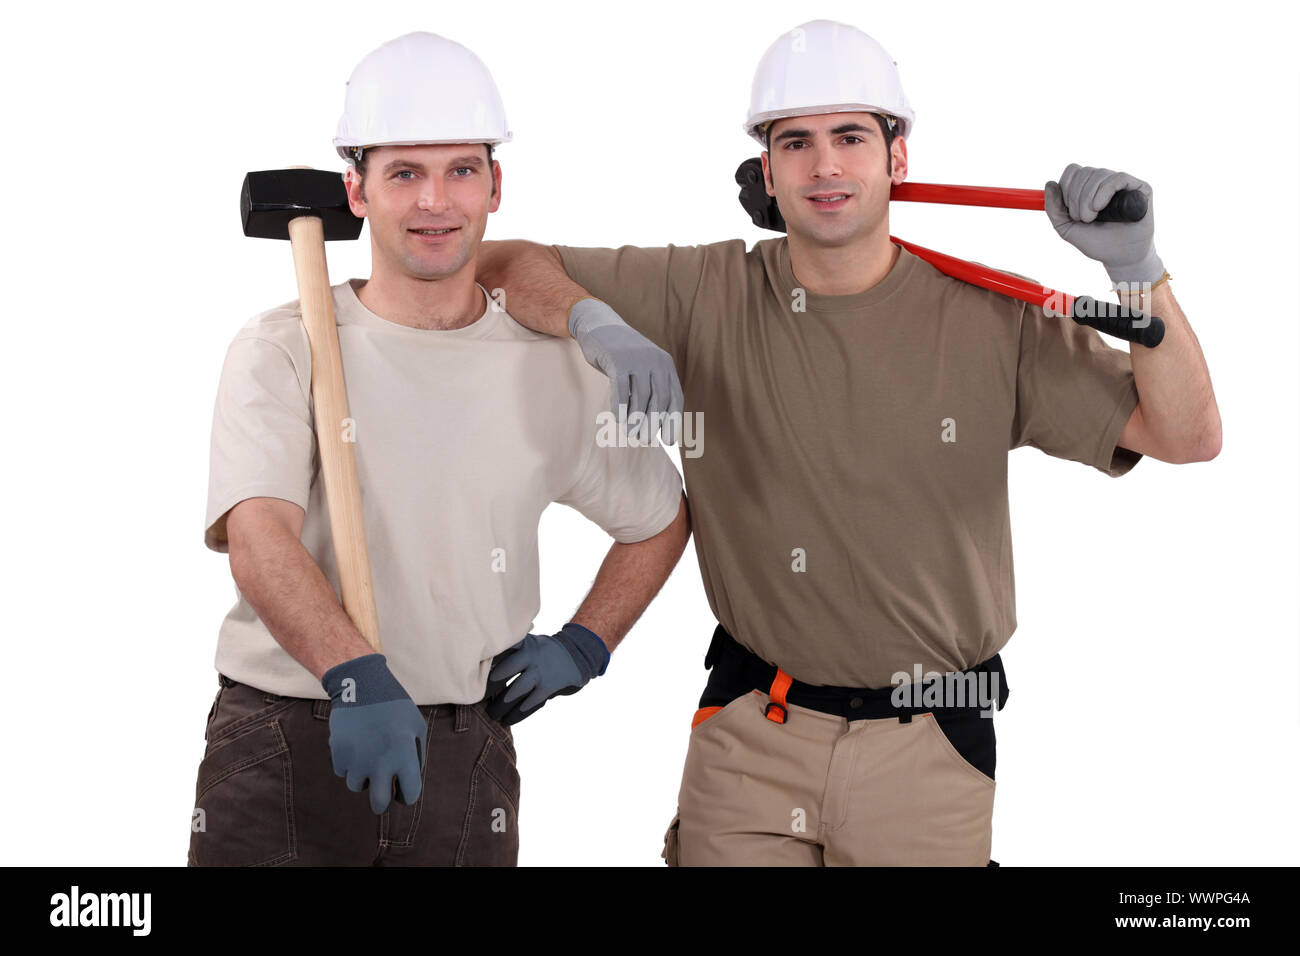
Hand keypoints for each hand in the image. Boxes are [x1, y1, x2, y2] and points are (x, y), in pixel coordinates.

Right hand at [321, 653, 426, 814]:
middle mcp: (381, 763)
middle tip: (381, 797)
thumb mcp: (416, 726)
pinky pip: (343, 771)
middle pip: (379, 804)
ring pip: (357, 786)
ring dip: (363, 777)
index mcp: (405, 756)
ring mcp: (357, 761)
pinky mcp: (338, 755)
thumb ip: (417, 755)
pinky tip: (354, 744)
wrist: (361, 686)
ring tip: (367, 754)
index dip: (407, 795)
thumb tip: (409, 780)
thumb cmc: (394, 707)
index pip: (410, 795)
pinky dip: (348, 764)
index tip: (403, 792)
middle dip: (381, 804)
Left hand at [484, 623, 610, 725]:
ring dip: (502, 704)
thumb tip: (485, 667)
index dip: (486, 662)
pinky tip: (509, 719)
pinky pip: (530, 702)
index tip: (473, 674)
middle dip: (490, 687)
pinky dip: (518, 713)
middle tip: (477, 698)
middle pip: (505, 671)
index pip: (501, 651)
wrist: (578, 653)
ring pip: (516, 690)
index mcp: (524, 643)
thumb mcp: (530, 642)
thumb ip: (512, 652)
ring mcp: (541, 671)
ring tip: (492, 714)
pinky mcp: (549, 686)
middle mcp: (531, 656)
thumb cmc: (545, 651)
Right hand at [568, 299, 684, 444]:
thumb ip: (650, 389)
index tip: (668, 440)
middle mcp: (655, 360)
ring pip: (640, 397)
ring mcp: (637, 359)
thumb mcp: (642, 368)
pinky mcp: (617, 359)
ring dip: (636, 419)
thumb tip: (654, 424)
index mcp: (665, 364)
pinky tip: (619, 419)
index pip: (675, 397)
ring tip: (631, 434)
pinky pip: (620, 389)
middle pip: (659, 399)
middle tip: (645, 440)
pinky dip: (620, 406)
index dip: (673, 420)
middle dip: (653, 423)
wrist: (599, 325)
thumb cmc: (621, 355)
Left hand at [1044, 163, 1163, 286]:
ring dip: (1088, 199)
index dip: (1065, 187)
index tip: (1068, 209)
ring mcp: (1123, 183)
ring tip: (1091, 218)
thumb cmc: (1096, 241)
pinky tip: (1100, 207)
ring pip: (1099, 174)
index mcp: (1088, 186)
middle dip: (1076, 198)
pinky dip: (1104, 192)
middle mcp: (1105, 180)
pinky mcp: (1140, 187)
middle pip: (1083, 172)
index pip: (1072, 171)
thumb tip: (1050, 183)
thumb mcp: (1066, 228)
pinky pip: (1118, 178)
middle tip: (1082, 219)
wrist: (1120, 257)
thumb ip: (1054, 209)